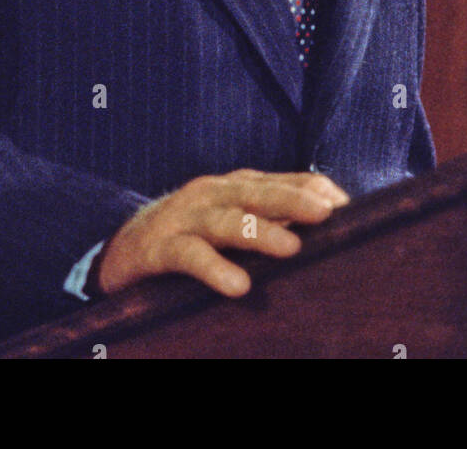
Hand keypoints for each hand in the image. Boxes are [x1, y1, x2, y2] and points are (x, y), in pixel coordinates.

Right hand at [96, 168, 349, 297]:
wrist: (121, 249)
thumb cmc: (191, 238)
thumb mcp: (231, 223)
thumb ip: (271, 222)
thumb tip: (328, 229)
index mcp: (233, 187)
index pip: (280, 180)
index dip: (312, 190)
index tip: (346, 207)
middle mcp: (212, 194)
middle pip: (257, 193)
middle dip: (294, 200)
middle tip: (328, 213)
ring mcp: (184, 218)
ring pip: (226, 220)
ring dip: (259, 232)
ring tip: (291, 247)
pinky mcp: (158, 248)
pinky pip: (188, 256)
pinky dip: (214, 269)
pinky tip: (238, 286)